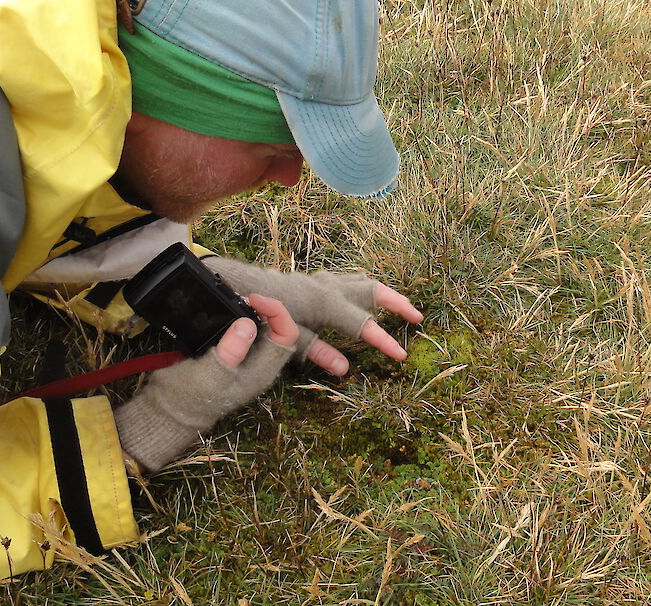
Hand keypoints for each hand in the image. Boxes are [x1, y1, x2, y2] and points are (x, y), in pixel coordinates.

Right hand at [112, 294, 297, 471]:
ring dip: (255, 312)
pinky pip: (246, 332)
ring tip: (237, 300)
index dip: (276, 311)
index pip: (286, 335)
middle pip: (279, 330)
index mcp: (262, 371)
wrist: (171, 410)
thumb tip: (249, 323)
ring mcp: (247, 361)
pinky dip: (241, 318)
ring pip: (264, 329)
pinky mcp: (234, 356)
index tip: (253, 299)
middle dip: (267, 308)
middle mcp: (260, 365)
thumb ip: (231, 350)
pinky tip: (228, 311)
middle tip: (244, 298)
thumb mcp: (210, 374)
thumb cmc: (191, 397)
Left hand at [203, 257, 422, 375]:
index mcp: (323, 301)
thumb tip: (344, 369)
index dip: (384, 341)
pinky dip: (364, 289)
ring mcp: (322, 281)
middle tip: (417, 319)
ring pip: (362, 282)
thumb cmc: (258, 313)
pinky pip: (348, 282)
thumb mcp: (284, 338)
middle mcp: (328, 286)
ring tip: (402, 307)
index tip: (401, 355)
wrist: (233, 285)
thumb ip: (316, 351)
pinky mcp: (316, 282)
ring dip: (383, 294)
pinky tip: (370, 297)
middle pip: (372, 292)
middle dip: (397, 305)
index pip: (362, 324)